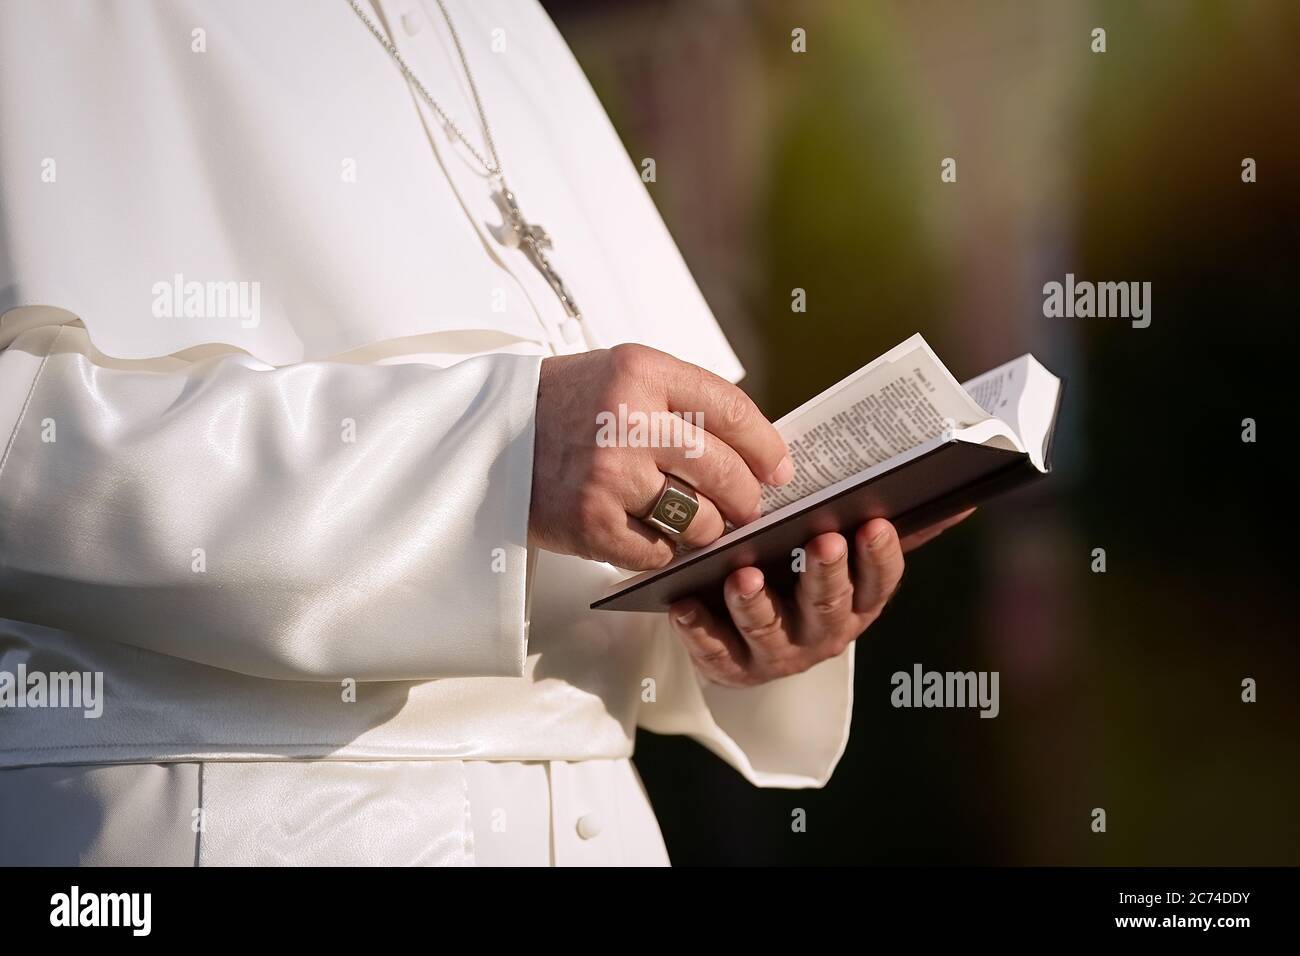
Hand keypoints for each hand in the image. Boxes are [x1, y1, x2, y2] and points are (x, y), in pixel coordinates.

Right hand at [530, 344, 791, 568]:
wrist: (492, 440)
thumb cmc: (566, 408)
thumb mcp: (624, 376)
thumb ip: (684, 403)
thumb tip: (757, 450)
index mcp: (642, 372)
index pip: (731, 410)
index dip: (767, 445)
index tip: (781, 468)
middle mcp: (627, 420)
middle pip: (724, 471)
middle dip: (746, 498)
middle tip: (748, 507)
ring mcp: (610, 475)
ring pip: (699, 519)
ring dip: (706, 529)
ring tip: (696, 522)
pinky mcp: (592, 523)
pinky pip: (659, 552)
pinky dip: (663, 551)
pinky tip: (649, 534)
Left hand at [668, 509, 973, 686]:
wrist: (750, 641)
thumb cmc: (799, 576)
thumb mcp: (847, 556)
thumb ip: (894, 527)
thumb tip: (962, 498)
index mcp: (858, 601)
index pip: (879, 580)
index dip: (879, 555)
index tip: (875, 522)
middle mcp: (824, 632)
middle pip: (829, 605)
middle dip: (826, 574)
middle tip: (822, 540)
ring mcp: (777, 653)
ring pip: (769, 630)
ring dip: (757, 604)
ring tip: (744, 575)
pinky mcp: (731, 665)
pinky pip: (714, 648)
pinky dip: (699, 627)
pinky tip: (683, 603)